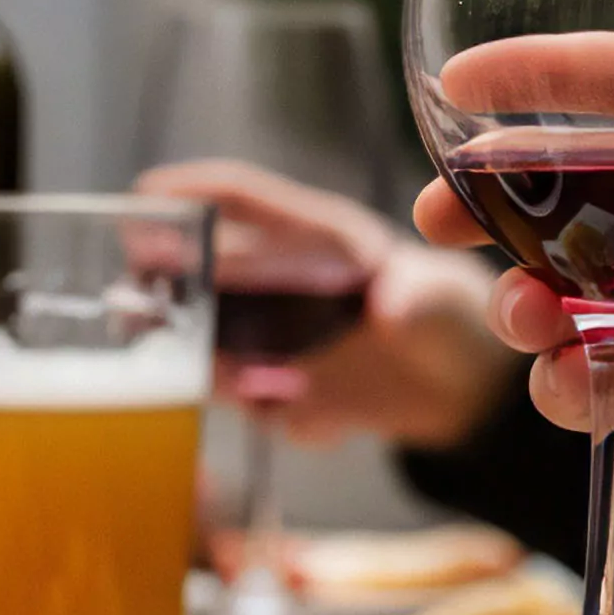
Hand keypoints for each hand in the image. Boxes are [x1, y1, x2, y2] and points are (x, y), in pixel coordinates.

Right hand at [136, 157, 511, 450]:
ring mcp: (282, 341)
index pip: (244, 199)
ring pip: (215, 347)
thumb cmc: (459, 318)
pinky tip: (333, 424)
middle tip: (140, 304)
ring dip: (210, 367)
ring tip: (238, 384)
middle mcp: (287, 285)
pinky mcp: (291, 393)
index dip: (191, 191)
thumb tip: (390, 310)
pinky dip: (290, 421)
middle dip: (166, 286)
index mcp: (320, 238)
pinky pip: (266, 410)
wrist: (473, 391)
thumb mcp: (450, 299)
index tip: (142, 193)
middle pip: (203, 274)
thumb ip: (423, 297)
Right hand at [409, 33, 613, 604]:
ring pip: (573, 293)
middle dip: (498, 197)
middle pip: (576, 189)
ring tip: (525, 321)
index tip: (463, 80)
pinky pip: (602, 391)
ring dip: (527, 300)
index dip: (548, 78)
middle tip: (440, 213)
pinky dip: (569, 390)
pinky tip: (574, 390)